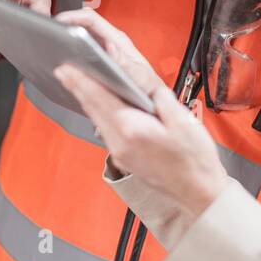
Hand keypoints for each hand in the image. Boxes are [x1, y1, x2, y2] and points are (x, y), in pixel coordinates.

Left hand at [52, 9, 227, 216]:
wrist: (199, 193)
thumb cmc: (195, 158)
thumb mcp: (182, 119)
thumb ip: (156, 94)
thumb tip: (137, 74)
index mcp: (132, 129)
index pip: (99, 98)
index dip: (80, 80)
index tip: (65, 66)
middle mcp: (118, 142)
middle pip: (91, 108)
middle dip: (76, 87)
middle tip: (62, 68)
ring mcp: (118, 152)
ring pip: (96, 119)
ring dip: (85, 100)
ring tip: (75, 81)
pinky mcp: (122, 158)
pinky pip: (104, 129)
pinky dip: (98, 113)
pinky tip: (98, 103)